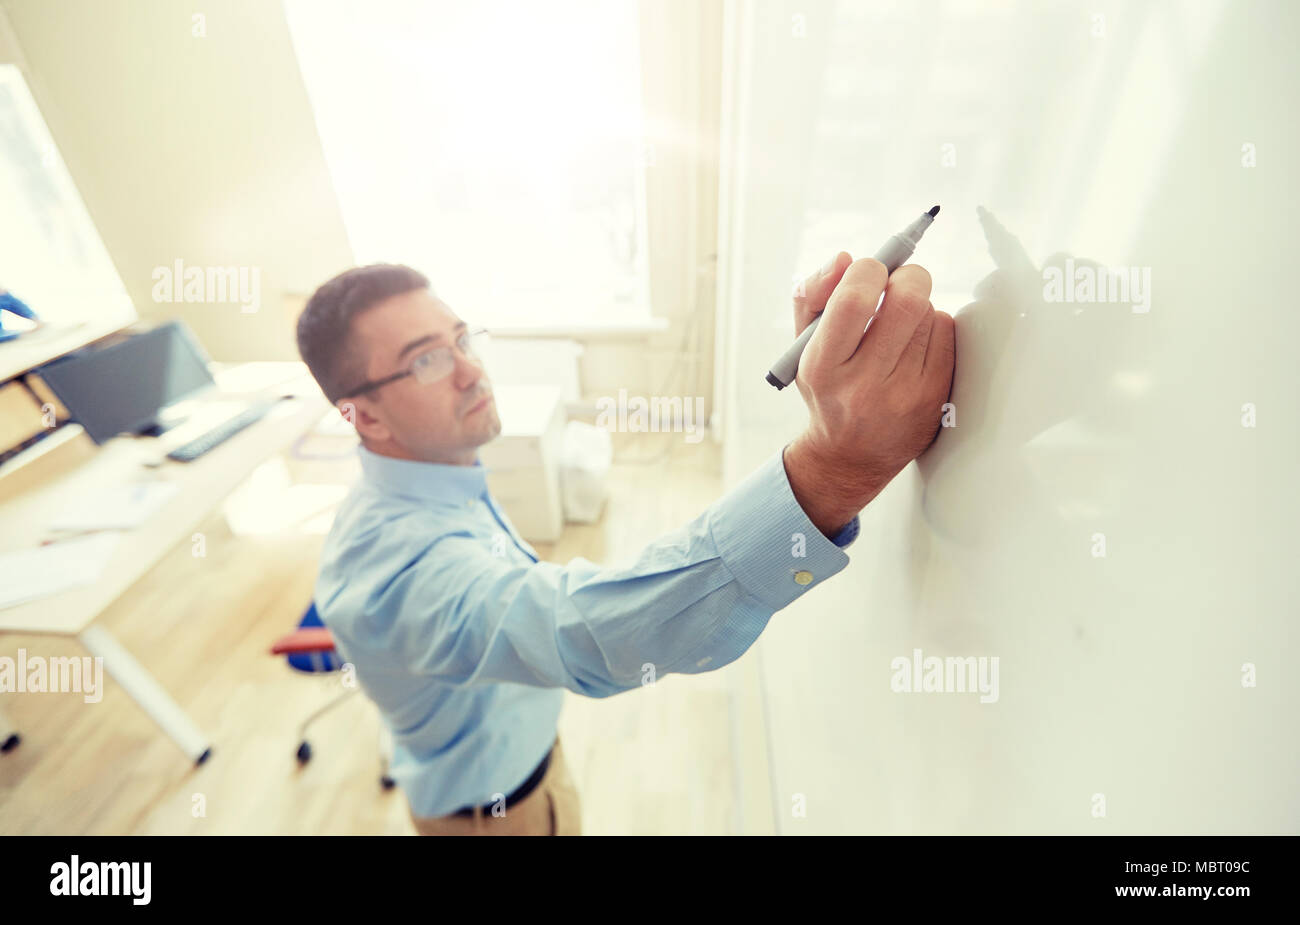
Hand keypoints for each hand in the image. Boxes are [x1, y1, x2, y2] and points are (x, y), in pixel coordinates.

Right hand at [783, 253, 955, 536]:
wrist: (850, 458)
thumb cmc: (826, 390)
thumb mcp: (802, 347)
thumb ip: (813, 296)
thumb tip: (845, 259)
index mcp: (823, 368)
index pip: (855, 299)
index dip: (867, 270)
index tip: (867, 273)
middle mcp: (865, 385)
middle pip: (908, 299)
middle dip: (905, 277)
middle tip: (895, 284)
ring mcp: (906, 395)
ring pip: (930, 313)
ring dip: (916, 306)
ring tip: (897, 328)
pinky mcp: (936, 398)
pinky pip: (948, 333)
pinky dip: (933, 327)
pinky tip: (914, 346)